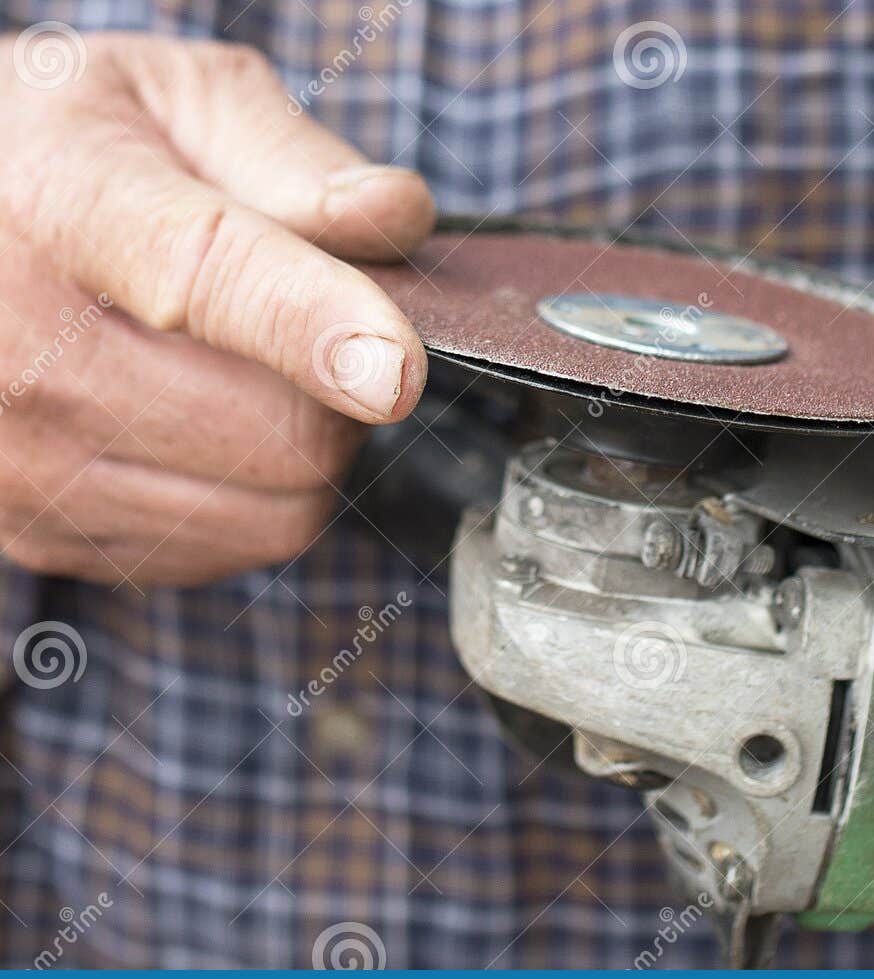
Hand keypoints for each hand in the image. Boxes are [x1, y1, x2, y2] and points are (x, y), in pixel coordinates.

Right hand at [0, 32, 433, 584]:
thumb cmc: (80, 148)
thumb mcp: (177, 98)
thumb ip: (292, 157)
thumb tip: (392, 215)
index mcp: (64, 206)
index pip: (204, 278)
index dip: (315, 327)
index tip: (397, 369)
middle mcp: (23, 347)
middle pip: (278, 429)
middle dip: (340, 387)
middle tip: (318, 330)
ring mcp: (26, 458)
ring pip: (275, 507)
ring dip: (308, 448)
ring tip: (254, 371)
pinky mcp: (44, 533)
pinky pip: (234, 547)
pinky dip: (260, 496)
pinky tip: (210, 424)